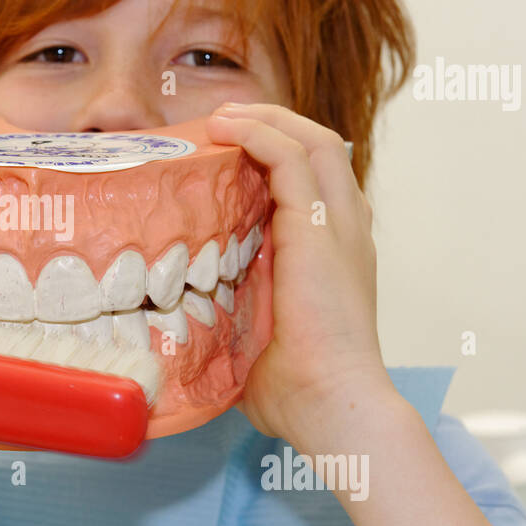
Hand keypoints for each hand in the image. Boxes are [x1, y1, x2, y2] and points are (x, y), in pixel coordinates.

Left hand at [207, 103, 394, 449]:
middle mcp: (344, 232)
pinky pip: (292, 157)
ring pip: (312, 141)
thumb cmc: (295, 393)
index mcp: (334, 255)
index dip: (275, 158)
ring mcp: (338, 227)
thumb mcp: (255, 338)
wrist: (332, 408)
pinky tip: (226, 129)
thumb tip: (182, 324)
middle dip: (271, 124)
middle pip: (320, 148)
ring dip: (265, 119)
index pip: (314, 184)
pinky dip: (259, 133)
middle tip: (222, 122)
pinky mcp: (318, 229)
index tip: (227, 154)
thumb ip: (231, 316)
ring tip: (221, 116)